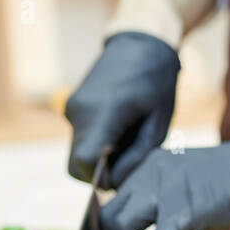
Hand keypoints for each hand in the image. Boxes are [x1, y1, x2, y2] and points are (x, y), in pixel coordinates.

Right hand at [65, 32, 179, 188]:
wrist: (140, 44)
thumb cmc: (157, 84)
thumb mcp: (159, 124)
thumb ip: (137, 157)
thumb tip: (115, 184)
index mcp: (104, 112)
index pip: (84, 162)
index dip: (102, 178)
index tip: (124, 172)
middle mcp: (80, 111)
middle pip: (76, 165)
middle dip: (100, 173)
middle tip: (129, 158)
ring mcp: (71, 108)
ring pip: (76, 155)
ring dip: (99, 159)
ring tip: (127, 140)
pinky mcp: (71, 108)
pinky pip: (79, 140)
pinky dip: (96, 145)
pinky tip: (119, 130)